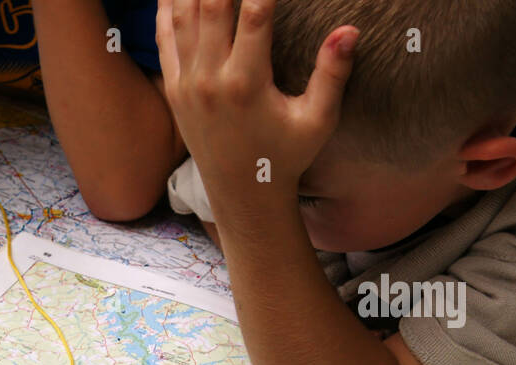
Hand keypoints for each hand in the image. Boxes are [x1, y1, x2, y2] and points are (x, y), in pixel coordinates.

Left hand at [156, 0, 356, 210]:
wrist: (241, 195)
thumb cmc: (285, 157)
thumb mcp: (317, 120)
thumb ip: (333, 73)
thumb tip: (349, 29)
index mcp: (247, 83)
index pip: (253, 13)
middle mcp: (211, 80)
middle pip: (212, 4)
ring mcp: (187, 84)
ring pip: (184, 15)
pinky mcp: (174, 90)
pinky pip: (166, 38)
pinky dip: (169, 7)